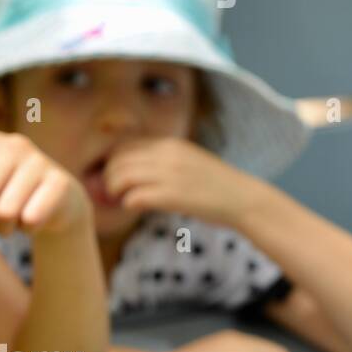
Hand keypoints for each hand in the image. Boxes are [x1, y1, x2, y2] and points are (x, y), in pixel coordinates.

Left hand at [0, 130, 91, 241]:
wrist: (59, 200)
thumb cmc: (3, 190)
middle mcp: (13, 147)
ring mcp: (39, 163)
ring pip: (7, 212)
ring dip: (3, 228)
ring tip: (11, 221)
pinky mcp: (59, 183)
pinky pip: (31, 218)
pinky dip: (27, 228)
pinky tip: (33, 219)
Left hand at [104, 138, 264, 226]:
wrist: (244, 199)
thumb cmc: (215, 184)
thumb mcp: (187, 159)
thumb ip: (161, 159)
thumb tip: (131, 167)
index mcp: (170, 144)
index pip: (124, 146)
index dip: (112, 162)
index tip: (114, 176)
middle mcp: (167, 155)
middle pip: (117, 161)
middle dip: (108, 177)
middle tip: (112, 191)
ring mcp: (170, 175)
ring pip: (120, 177)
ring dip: (114, 191)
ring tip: (121, 199)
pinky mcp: (173, 196)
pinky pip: (134, 197)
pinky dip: (128, 203)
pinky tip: (134, 207)